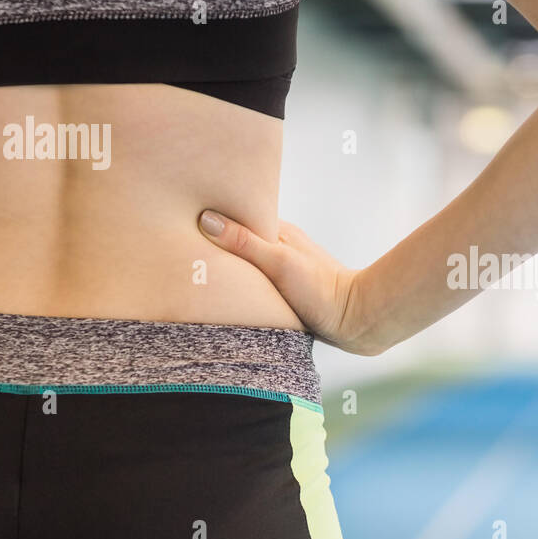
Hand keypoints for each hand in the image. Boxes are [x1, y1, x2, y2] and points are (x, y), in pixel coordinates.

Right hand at [198, 210, 381, 354]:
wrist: (355, 322)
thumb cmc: (322, 290)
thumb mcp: (279, 262)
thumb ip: (245, 243)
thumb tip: (207, 220)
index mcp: (279, 232)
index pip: (239, 217)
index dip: (216, 217)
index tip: (186, 216)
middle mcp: (281, 248)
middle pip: (240, 242)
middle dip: (216, 243)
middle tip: (182, 245)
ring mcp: (283, 271)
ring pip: (247, 265)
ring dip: (229, 268)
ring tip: (196, 270)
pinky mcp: (286, 294)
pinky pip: (255, 286)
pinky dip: (241, 288)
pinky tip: (226, 295)